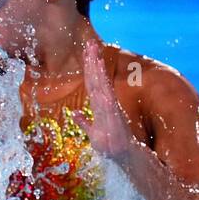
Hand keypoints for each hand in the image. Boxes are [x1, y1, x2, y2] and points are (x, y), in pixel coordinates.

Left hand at [72, 40, 136, 160]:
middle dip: (92, 61)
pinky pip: (106, 98)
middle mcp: (105, 104)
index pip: (93, 82)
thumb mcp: (93, 133)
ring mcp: (110, 109)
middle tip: (89, 42)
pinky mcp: (113, 117)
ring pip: (101, 84)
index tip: (87, 51)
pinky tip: (100, 74)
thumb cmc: (111, 145)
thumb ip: (84, 123)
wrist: (125, 157)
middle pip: (96, 79)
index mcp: (100, 105)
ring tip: (94, 53)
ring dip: (97, 68)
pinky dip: (103, 86)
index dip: (89, 67)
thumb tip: (73, 114)